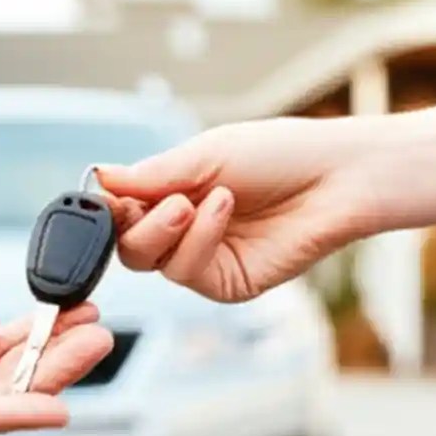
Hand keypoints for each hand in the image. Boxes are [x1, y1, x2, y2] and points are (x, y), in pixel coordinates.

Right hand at [99, 118, 384, 302]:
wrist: (337, 177)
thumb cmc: (281, 155)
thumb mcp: (207, 153)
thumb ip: (152, 174)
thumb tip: (99, 177)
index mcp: (174, 193)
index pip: (121, 211)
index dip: (109, 207)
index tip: (108, 195)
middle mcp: (184, 229)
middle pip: (127, 246)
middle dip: (135, 224)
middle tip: (162, 200)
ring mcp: (205, 259)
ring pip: (150, 263)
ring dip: (167, 229)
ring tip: (199, 199)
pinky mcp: (228, 283)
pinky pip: (188, 272)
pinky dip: (198, 239)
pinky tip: (222, 208)